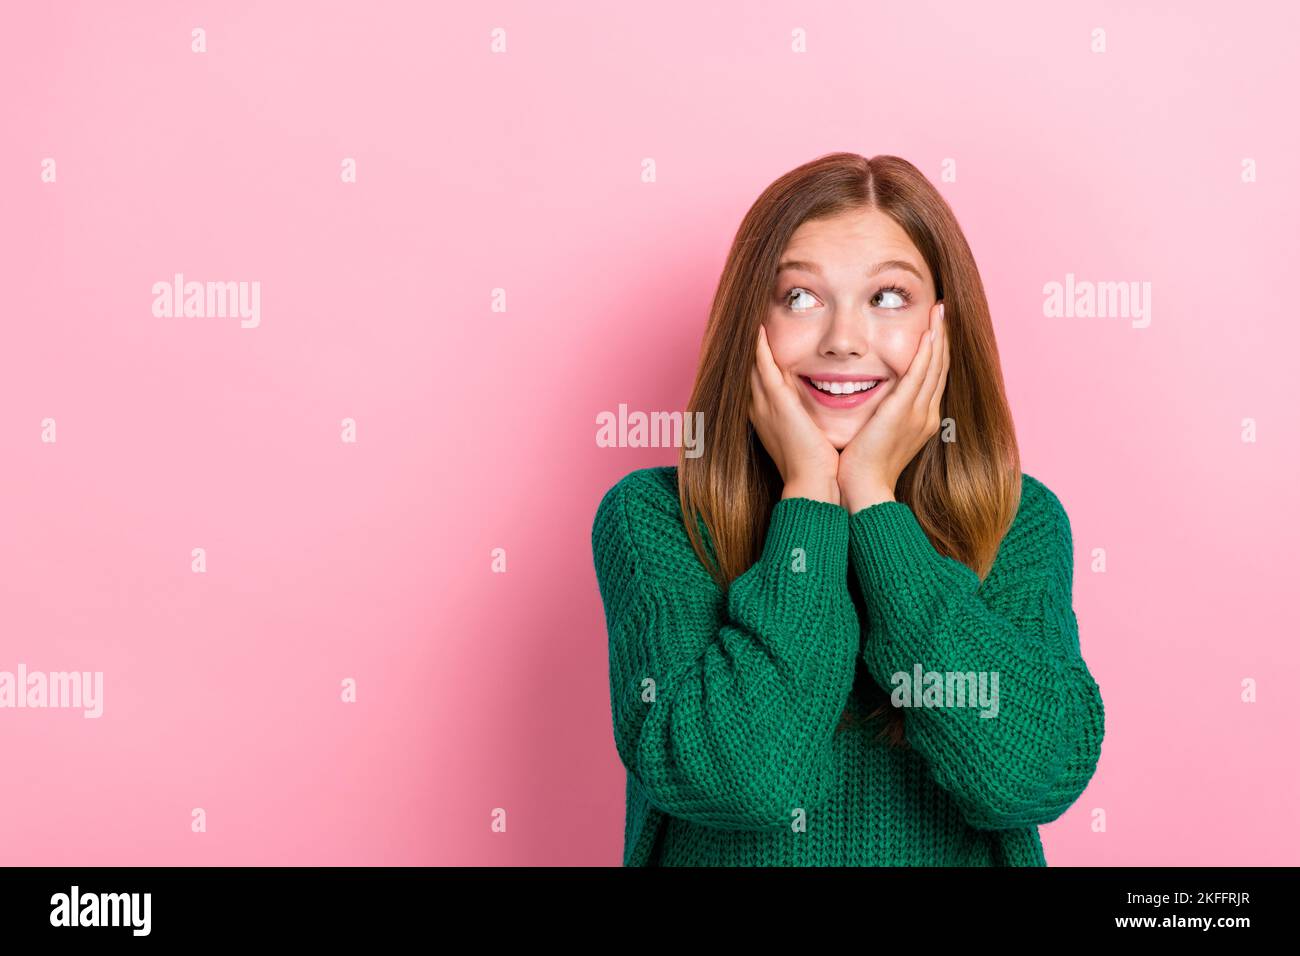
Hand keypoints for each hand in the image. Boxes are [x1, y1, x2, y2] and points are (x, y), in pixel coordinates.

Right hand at [749, 324, 840, 503]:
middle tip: (746, 322)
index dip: (754, 360)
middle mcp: (758, 408)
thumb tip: (816, 413)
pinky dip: (760, 346)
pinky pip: (763, 366)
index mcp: (765, 417)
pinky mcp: (776, 402)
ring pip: (751, 363)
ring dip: (751, 341)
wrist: (813, 485)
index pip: (757, 380)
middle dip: (748, 346)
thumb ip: (806, 421)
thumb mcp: (807, 439)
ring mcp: (764, 404)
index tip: (757, 341)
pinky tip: (759, 327)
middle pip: (748, 368)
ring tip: (751, 317)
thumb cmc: (816, 468)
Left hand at [837, 302, 948, 513]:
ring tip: (940, 311)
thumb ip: (881, 417)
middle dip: (943, 337)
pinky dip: (927, 352)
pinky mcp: (904, 412)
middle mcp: (926, 414)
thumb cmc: (862, 468)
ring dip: (939, 336)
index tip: (935, 328)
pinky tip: (930, 332)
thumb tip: (873, 405)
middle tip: (943, 310)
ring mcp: (919, 413)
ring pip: (935, 366)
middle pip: (940, 367)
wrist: (863, 490)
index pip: (932, 378)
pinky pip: (921, 374)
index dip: (936, 352)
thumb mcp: (877, 437)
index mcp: (920, 420)